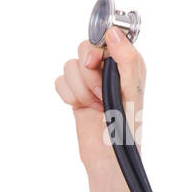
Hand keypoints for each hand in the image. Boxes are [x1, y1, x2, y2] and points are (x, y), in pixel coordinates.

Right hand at [54, 26, 146, 172]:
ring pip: (70, 66)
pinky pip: (60, 82)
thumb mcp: (131, 90)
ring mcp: (90, 82)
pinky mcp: (76, 95)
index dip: (97, 48)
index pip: (106, 37)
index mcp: (127, 64)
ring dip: (81, 89)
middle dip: (88, 74)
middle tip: (100, 93)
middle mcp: (108, 70)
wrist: (108, 158)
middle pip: (84, 49)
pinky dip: (69, 96)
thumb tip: (113, 32)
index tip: (95, 61)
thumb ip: (127, 59)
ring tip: (95, 105)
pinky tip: (82, 108)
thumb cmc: (127, 129)